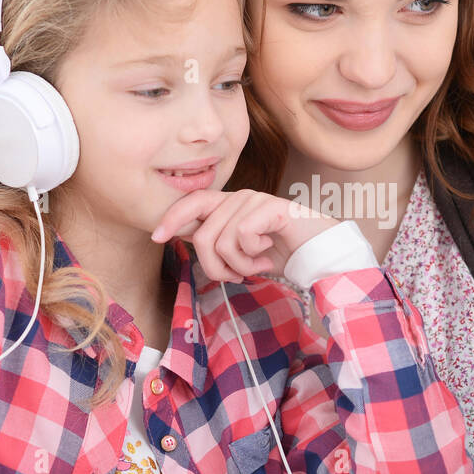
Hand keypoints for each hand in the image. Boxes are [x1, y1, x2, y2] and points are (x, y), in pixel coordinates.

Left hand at [150, 189, 337, 281]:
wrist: (316, 253)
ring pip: (222, 241)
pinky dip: (253, 255)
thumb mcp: (240, 251)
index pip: (192, 203)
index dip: (172, 218)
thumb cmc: (279, 252)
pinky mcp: (270, 207)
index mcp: (229, 205)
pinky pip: (242, 236)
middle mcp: (238, 197)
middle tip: (236, 276)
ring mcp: (254, 199)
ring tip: (257, 265)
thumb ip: (215, 241)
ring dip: (240, 265)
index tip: (157, 236)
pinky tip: (268, 254)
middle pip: (203, 235)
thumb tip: (181, 237)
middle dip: (215, 267)